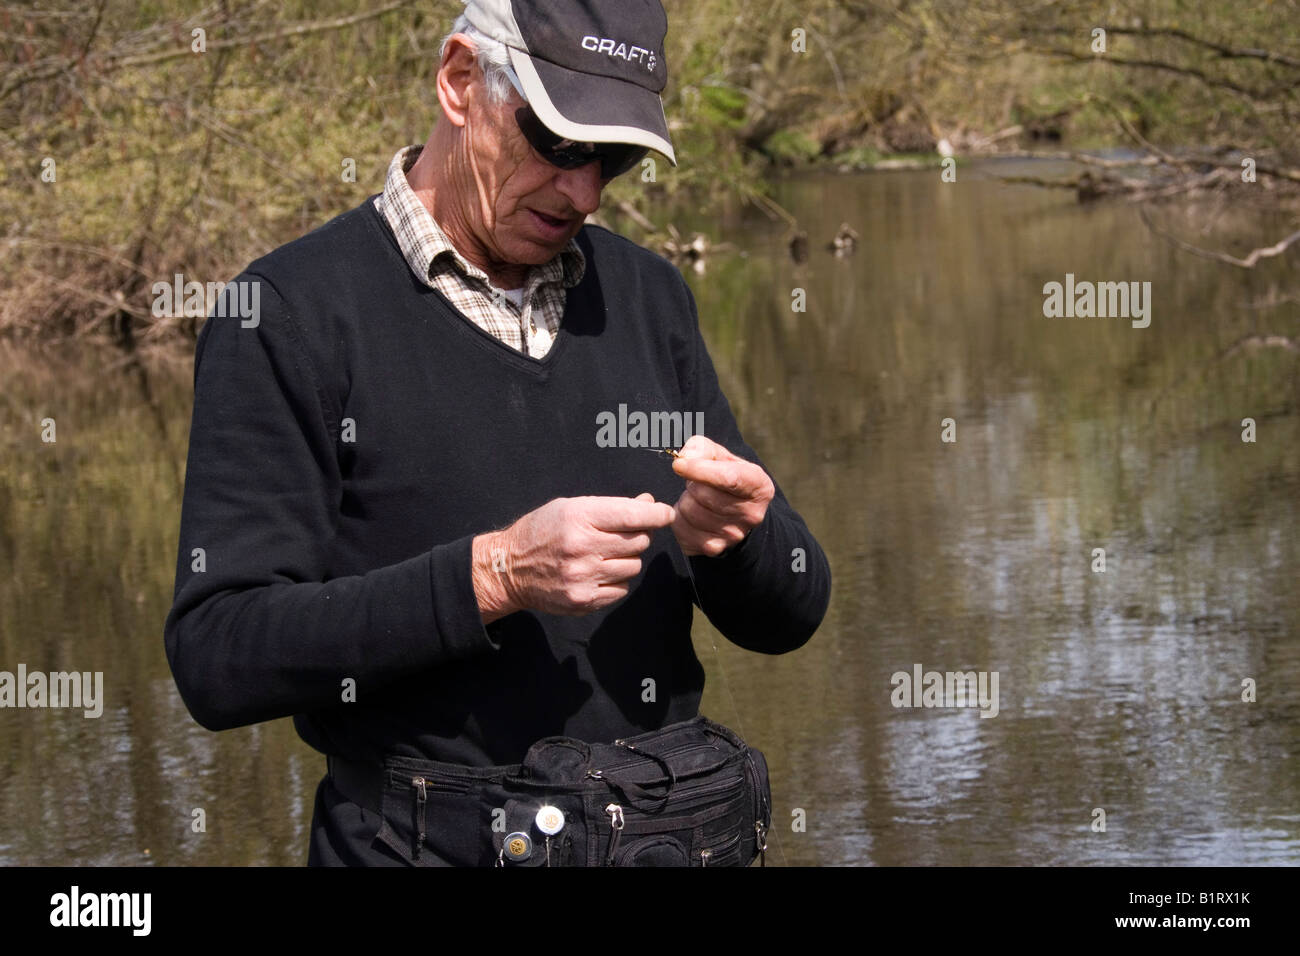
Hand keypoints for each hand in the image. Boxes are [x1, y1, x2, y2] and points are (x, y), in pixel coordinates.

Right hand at [473, 493, 674, 620]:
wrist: (509, 569)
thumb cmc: (542, 531)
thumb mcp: (571, 508)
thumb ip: (611, 507)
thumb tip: (650, 504)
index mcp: (578, 517)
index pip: (632, 515)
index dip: (657, 514)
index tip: (666, 513)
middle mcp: (582, 547)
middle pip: (638, 541)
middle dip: (638, 535)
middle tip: (622, 534)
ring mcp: (583, 577)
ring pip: (633, 566)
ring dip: (626, 559)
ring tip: (604, 555)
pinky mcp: (584, 600)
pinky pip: (621, 588)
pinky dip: (616, 580)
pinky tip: (597, 572)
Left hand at [669, 435, 774, 556]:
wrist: (735, 513)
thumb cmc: (727, 477)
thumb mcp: (722, 456)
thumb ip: (703, 448)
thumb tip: (685, 458)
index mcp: (759, 487)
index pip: (728, 478)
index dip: (699, 469)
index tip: (679, 464)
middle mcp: (751, 515)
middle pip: (704, 495)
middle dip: (693, 484)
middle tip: (699, 484)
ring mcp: (733, 535)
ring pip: (690, 511)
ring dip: (685, 500)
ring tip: (697, 498)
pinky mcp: (713, 548)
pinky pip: (681, 528)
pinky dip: (678, 518)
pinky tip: (691, 514)